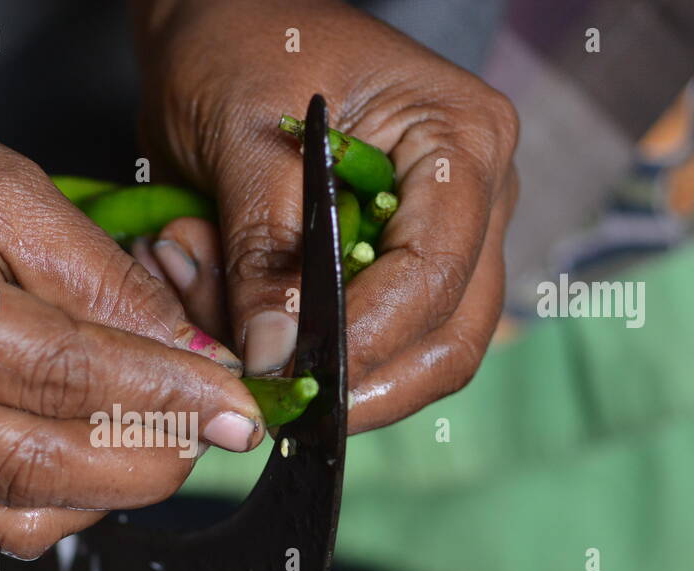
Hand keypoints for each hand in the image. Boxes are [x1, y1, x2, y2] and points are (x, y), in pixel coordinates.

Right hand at [0, 62, 264, 557]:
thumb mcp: (9, 189)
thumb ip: (107, 284)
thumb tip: (199, 364)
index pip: (56, 375)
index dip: (164, 398)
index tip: (240, 409)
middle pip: (35, 466)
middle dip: (151, 459)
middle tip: (212, 430)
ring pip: (11, 516)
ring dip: (108, 490)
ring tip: (154, 434)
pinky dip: (55, 499)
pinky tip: (88, 452)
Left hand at [136, 0, 519, 431]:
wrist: (220, 22)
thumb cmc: (238, 46)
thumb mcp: (242, 138)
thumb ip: (264, 247)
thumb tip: (276, 355)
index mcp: (460, 141)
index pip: (437, 273)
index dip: (369, 339)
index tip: (292, 376)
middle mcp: (473, 198)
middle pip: (450, 335)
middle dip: (364, 383)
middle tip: (283, 408)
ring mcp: (443, 238)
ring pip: (419, 353)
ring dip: (334, 373)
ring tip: (250, 349)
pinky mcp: (396, 267)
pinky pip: (375, 342)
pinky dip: (311, 352)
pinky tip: (250, 326)